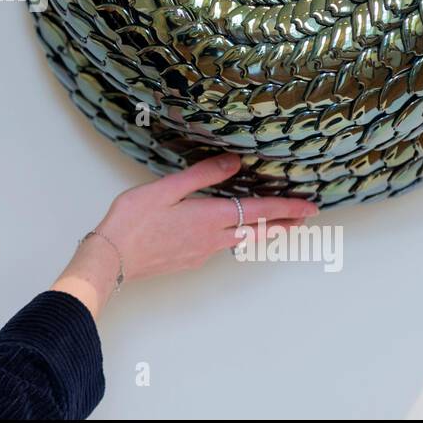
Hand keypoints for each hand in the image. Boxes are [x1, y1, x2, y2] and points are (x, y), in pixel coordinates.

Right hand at [51, 154, 319, 318]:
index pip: (258, 211)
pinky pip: (222, 246)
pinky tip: (230, 233)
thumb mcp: (166, 188)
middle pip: (257, 231)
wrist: (112, 259)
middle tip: (304, 219)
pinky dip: (237, 237)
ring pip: (242, 241)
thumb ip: (202, 175)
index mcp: (210, 217)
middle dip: (283, 224)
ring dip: (262, 231)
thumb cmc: (134, 221)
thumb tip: (234, 162)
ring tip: (275, 224)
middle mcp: (213, 238)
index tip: (310, 207)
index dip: (286, 208)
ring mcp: (201, 252)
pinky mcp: (189, 260)